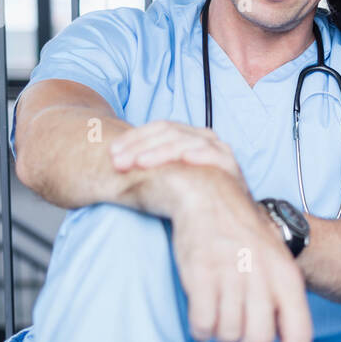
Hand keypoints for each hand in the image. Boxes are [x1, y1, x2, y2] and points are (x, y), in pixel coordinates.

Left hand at [110, 121, 243, 182]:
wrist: (229, 214)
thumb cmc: (195, 195)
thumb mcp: (171, 176)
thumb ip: (151, 165)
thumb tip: (116, 162)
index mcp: (188, 135)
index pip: (159, 127)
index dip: (133, 137)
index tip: (111, 152)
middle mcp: (202, 137)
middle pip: (168, 132)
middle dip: (139, 146)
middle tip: (117, 161)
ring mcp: (217, 149)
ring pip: (185, 141)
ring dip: (159, 151)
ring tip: (139, 162)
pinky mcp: (229, 164)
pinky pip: (213, 155)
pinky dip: (198, 154)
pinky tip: (184, 159)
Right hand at [164, 166, 312, 341]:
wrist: (208, 195)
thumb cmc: (241, 234)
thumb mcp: (274, 262)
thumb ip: (280, 300)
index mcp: (286, 275)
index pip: (298, 329)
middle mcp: (262, 275)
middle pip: (259, 339)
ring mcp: (230, 274)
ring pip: (228, 333)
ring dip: (221, 339)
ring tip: (218, 324)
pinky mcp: (200, 274)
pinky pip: (202, 323)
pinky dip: (201, 330)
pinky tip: (202, 319)